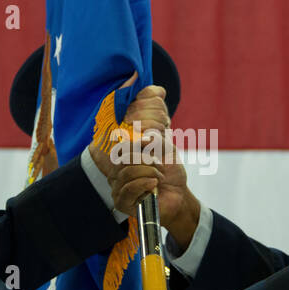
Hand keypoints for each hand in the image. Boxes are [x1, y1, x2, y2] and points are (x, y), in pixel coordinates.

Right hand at [87, 86, 197, 238]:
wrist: (177, 195)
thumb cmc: (167, 166)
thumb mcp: (163, 136)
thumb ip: (155, 113)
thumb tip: (157, 90)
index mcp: (119, 143)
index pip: (115, 121)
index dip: (140, 116)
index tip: (159, 123)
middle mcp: (112, 161)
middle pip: (124, 143)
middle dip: (150, 146)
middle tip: (159, 156)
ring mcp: (114, 181)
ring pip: (128, 166)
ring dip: (150, 169)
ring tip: (157, 173)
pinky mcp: (120, 200)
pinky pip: (128, 187)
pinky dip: (146, 183)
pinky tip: (154, 184)